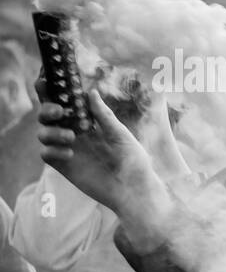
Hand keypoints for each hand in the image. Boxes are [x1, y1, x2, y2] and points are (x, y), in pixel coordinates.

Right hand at [37, 87, 174, 248]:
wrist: (134, 191)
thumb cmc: (134, 161)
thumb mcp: (121, 135)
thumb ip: (103, 116)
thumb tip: (90, 92)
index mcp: (89, 123)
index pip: (66, 103)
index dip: (53, 92)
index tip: (46, 80)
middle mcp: (76, 133)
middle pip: (48, 116)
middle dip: (47, 109)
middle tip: (59, 111)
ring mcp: (68, 149)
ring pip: (44, 133)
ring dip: (51, 131)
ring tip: (71, 137)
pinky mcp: (64, 167)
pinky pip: (46, 154)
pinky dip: (52, 150)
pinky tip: (70, 154)